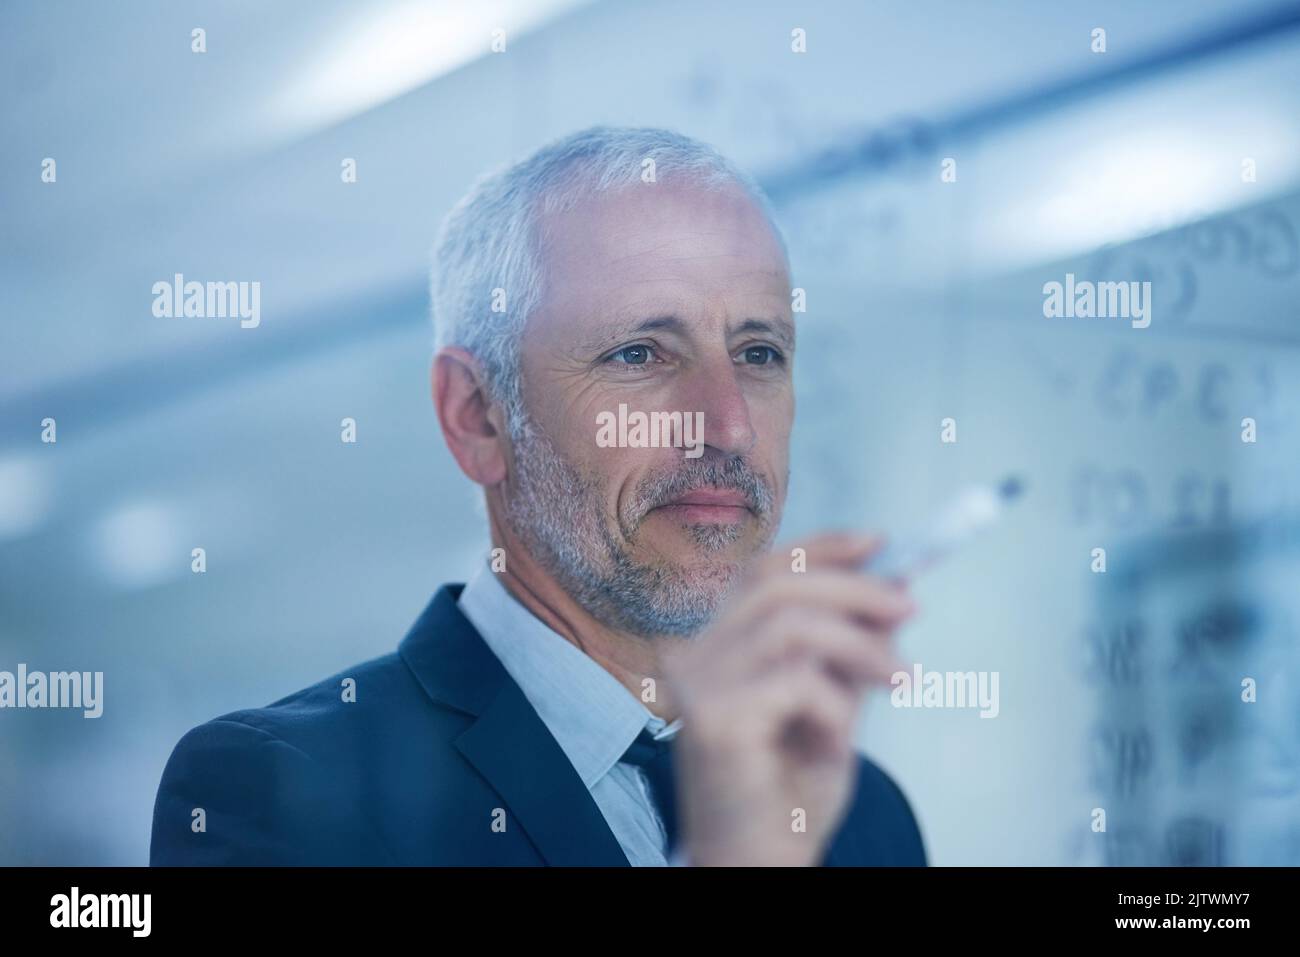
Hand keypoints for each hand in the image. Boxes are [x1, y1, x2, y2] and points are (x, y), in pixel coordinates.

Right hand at [661, 532, 915, 865]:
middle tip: (911, 607)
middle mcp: (694, 658)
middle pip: (777, 586)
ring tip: (903, 680)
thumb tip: (895, 592)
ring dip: (862, 647)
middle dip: (855, 588)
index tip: (883, 544)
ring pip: (791, 626)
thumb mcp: (833, 707)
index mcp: (716, 647)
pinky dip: (837, 708)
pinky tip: (838, 745)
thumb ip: (851, 653)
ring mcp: (696, 687)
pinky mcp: (713, 720)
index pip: (762, 572)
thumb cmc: (788, 797)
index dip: (822, 548)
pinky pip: (799, 683)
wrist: (758, 867)